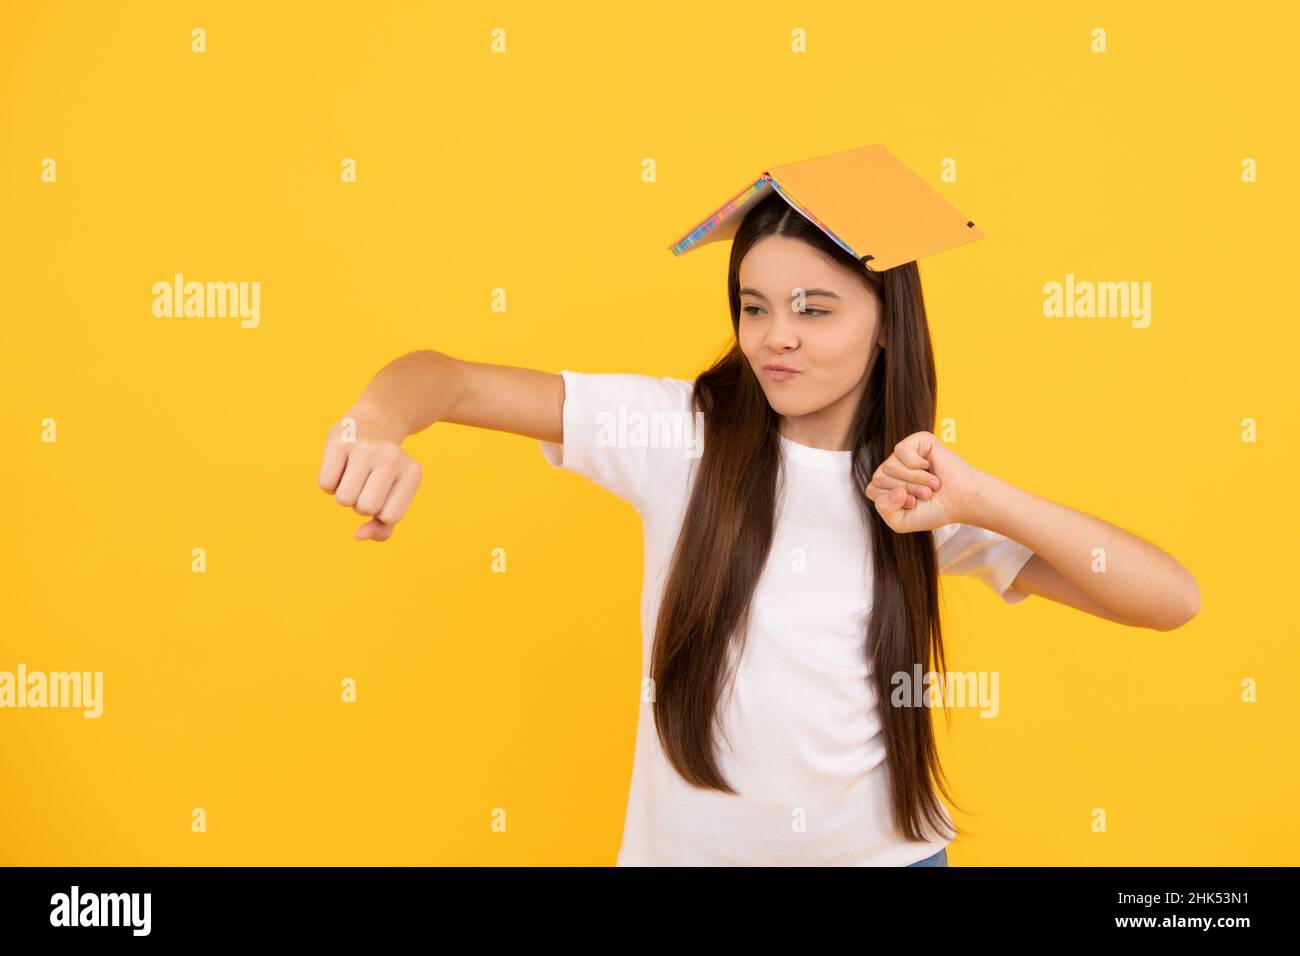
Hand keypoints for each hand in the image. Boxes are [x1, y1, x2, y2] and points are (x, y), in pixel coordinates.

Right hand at [317, 404, 422, 540]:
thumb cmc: (385, 471)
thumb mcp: (394, 496)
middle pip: (364, 508)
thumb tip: (359, 536)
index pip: (389, 517)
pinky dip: (329, 484)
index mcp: (412, 472)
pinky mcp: (339, 442)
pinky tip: (340, 466)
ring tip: (353, 474)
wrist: (374, 421)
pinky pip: (325, 485)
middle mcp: (392, 457)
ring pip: (343, 499)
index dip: (380, 511)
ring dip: (344, 495)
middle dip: (360, 504)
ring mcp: (365, 447)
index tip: (384, 491)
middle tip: (366, 482)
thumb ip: (383, 528)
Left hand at [864, 431, 984, 533]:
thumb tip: (894, 489)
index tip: (913, 504)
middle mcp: (893, 467)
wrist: (962, 502)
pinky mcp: (918, 440)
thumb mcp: (900, 521)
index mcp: (887, 484)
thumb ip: (885, 510)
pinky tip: (929, 467)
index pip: (872, 490)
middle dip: (906, 491)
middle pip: (880, 478)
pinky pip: (901, 450)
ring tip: (931, 484)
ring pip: (890, 466)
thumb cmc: (934, 510)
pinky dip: (916, 465)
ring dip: (915, 480)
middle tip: (926, 494)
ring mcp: (904, 453)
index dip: (892, 501)